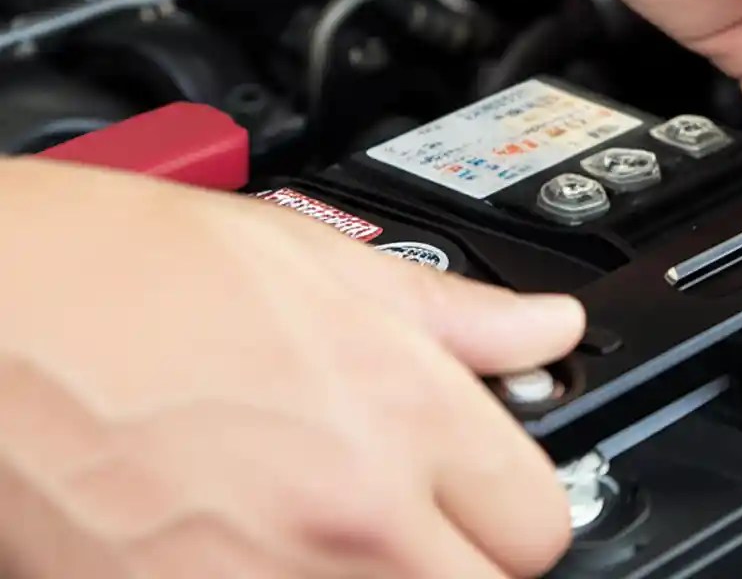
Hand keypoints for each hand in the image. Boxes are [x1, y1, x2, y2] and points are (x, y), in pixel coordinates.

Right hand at [0, 159, 581, 577]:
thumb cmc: (126, 274)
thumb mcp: (318, 263)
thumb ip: (458, 319)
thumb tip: (545, 330)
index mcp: (404, 418)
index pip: (540, 523)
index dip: (516, 502)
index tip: (486, 485)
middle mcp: (352, 519)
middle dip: (464, 558)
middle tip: (412, 510)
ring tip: (322, 523)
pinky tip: (252, 548)